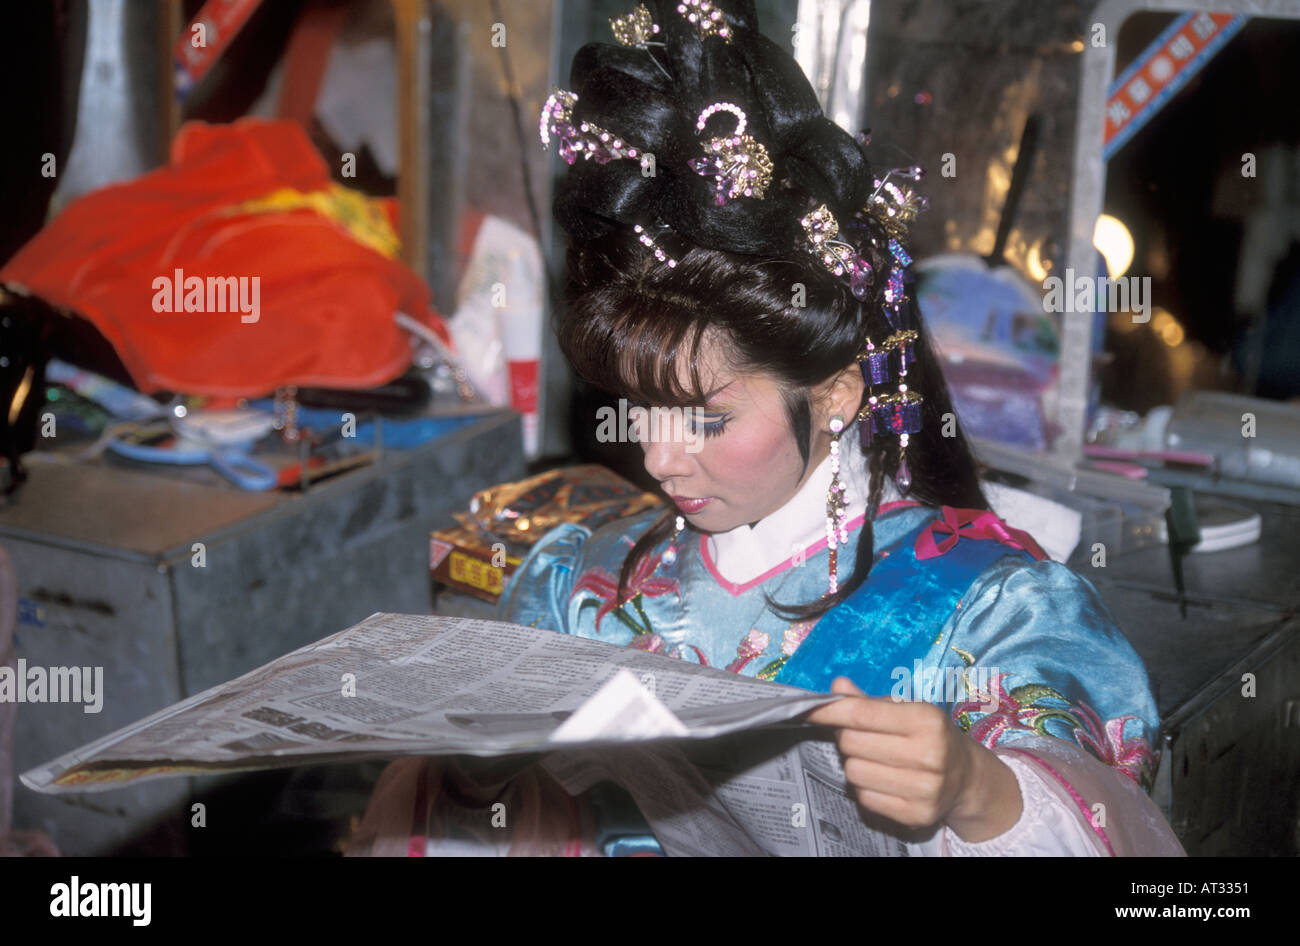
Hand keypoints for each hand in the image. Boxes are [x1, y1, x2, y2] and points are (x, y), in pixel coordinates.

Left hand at [804, 677, 1022, 842]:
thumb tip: (837, 686)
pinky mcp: (916, 815)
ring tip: (872, 757)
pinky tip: (882, 778)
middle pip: (852, 743)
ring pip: (854, 772)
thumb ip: (868, 701)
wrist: (965, 777)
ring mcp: (925, 789)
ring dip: (854, 762)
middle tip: (858, 735)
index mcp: (927, 720)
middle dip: (847, 736)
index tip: (809, 709)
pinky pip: (865, 797)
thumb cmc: (928, 735)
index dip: (830, 711)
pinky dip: (865, 787)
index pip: (862, 714)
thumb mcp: (907, 709)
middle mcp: (929, 755)